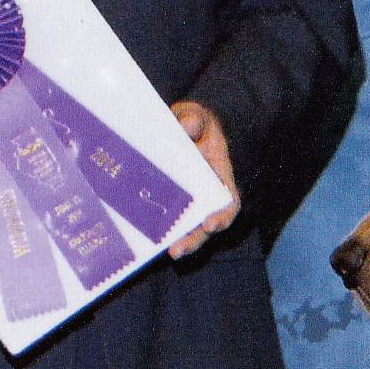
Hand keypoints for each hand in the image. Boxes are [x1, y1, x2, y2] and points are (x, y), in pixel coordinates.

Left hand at [168, 101, 237, 258]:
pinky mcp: (166, 203)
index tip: (211, 224)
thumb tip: (187, 127)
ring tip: (164, 252)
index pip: (227, 200)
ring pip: (185, 228)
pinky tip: (142, 240)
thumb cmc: (193, 122)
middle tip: (177, 251)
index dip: (222, 215)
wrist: (178, 127)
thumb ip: (194, 119)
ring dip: (176, 242)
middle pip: (204, 224)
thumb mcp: (196, 115)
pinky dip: (156, 231)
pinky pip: (163, 220)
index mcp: (218, 175)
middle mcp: (204, 194)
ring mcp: (185, 201)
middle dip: (193, 240)